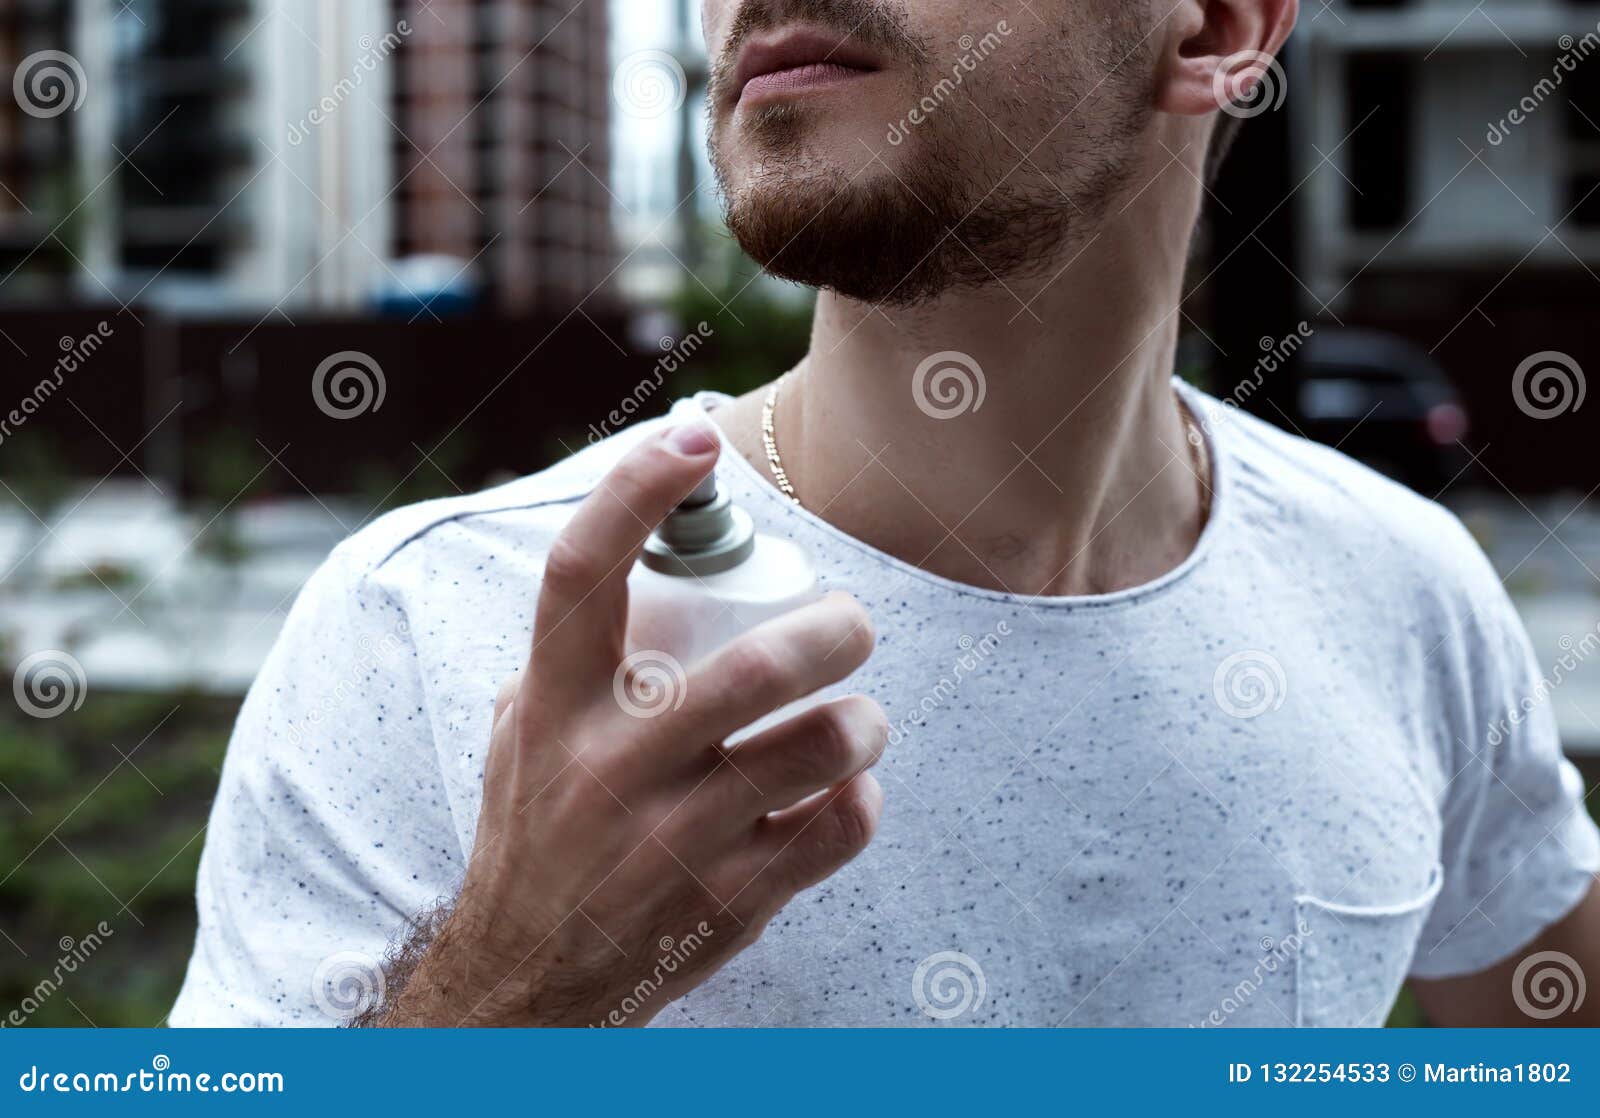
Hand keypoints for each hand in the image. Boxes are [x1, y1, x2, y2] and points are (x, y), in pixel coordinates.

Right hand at [369, 423, 885, 1026]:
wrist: (525, 978)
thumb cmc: (538, 830)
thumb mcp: (523, 732)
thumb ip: (572, 654)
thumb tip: (645, 552)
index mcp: (553, 705)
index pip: (583, 572)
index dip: (638, 491)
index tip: (694, 438)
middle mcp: (610, 767)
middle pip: (754, 669)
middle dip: (835, 630)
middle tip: (852, 626)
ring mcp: (672, 842)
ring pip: (816, 749)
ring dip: (862, 723)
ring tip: (860, 719)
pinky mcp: (726, 905)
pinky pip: (834, 834)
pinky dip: (858, 804)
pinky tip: (842, 796)